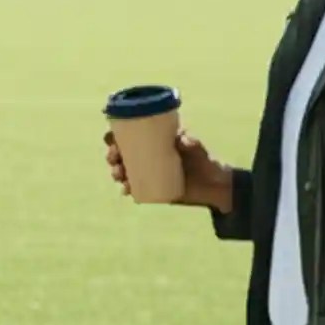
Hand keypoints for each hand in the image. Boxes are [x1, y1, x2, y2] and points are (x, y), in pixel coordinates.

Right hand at [104, 130, 233, 211]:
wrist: (214, 187)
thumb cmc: (206, 162)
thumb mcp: (200, 151)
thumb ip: (193, 144)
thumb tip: (182, 140)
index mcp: (154, 140)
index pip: (130, 134)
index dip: (115, 135)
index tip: (110, 138)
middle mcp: (148, 154)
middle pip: (122, 152)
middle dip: (112, 155)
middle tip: (115, 158)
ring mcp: (149, 172)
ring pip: (125, 170)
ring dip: (116, 171)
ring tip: (119, 175)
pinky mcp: (153, 188)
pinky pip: (134, 188)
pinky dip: (127, 189)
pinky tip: (126, 190)